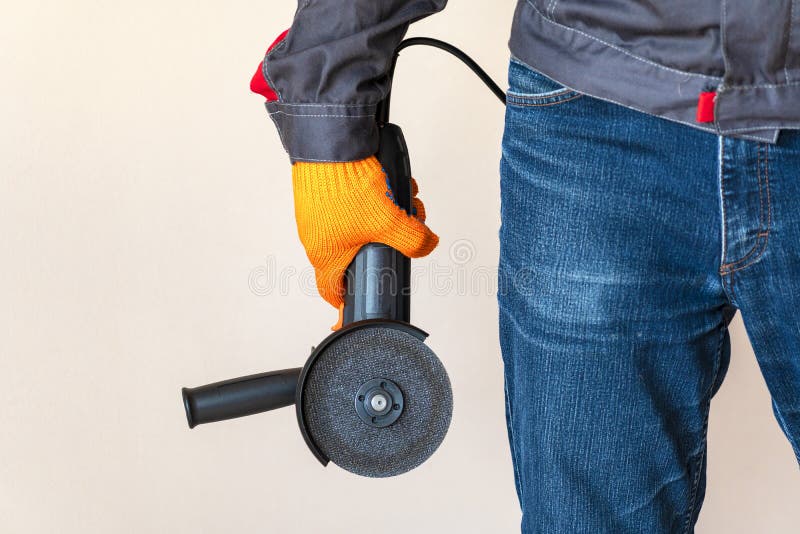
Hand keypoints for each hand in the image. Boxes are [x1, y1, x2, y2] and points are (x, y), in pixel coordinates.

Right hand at [292, 155, 437, 323]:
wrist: (328, 141)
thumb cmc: (344, 186)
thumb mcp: (389, 221)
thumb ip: (413, 239)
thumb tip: (427, 245)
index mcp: (325, 255)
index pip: (332, 291)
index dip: (348, 300)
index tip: (357, 303)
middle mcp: (317, 236)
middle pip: (356, 252)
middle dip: (386, 241)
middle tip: (404, 228)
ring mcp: (318, 213)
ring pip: (359, 223)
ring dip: (383, 213)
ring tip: (401, 197)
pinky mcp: (322, 191)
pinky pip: (351, 201)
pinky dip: (372, 194)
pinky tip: (388, 182)